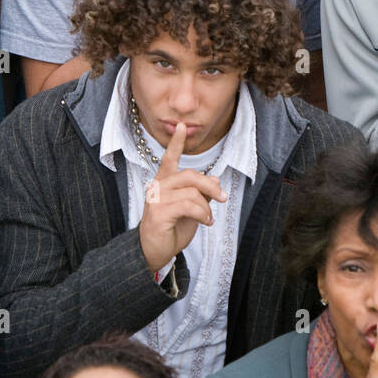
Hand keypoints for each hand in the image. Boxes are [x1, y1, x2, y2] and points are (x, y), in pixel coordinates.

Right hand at [137, 121, 226, 274]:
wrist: (154, 251)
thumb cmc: (171, 229)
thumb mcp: (191, 210)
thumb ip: (200, 194)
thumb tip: (215, 180)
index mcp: (164, 182)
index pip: (170, 158)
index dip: (177, 142)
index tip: (183, 126)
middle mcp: (158, 186)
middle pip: (190, 175)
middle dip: (210, 186)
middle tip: (223, 198)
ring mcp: (156, 198)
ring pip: (192, 191)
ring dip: (206, 206)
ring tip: (209, 219)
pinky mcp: (159, 212)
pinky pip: (188, 205)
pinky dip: (202, 213)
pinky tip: (205, 222)